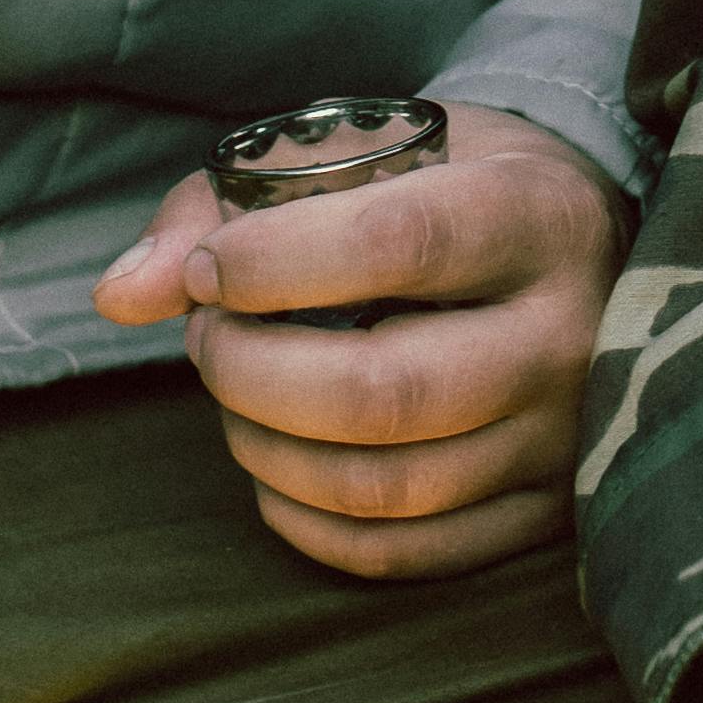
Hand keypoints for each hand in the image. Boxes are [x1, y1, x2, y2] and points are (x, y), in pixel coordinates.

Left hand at [94, 100, 619, 582]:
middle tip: (207, 336)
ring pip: (389, 485)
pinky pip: (408, 553)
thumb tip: (122, 295)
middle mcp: (568, 332)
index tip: (210, 269)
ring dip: (269, 449)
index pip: (400, 244)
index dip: (276, 262)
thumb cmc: (444, 186)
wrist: (580, 245)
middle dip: (253, 372)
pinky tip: (273, 471)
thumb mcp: (361, 149)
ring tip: (233, 395)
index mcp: (536, 213)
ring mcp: (562, 435)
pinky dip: (311, 524)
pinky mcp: (544, 513)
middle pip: (387, 390)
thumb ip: (228, 206)